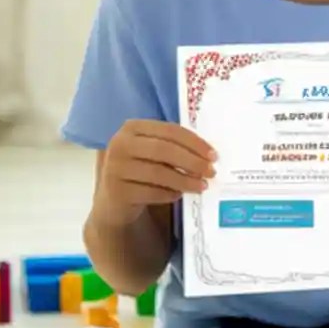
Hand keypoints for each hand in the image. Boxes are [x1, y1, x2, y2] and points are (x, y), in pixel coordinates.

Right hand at [93, 119, 216, 227]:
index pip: (170, 130)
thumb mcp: (154, 152)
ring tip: (201, 186)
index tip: (213, 155)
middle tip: (211, 171)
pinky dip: (170, 193)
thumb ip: (175, 147)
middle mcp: (120, 144)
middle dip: (192, 161)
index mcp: (133, 128)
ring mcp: (115, 168)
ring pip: (158, 173)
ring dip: (185, 180)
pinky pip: (151, 192)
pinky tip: (179, 195)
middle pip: (164, 149)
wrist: (115, 199)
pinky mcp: (117, 191)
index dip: (195, 142)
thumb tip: (209, 155)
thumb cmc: (142, 169)